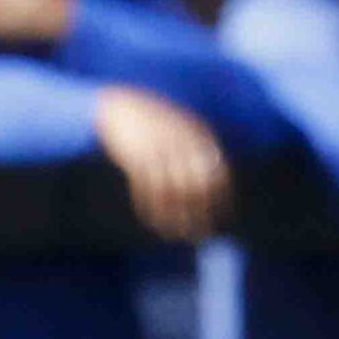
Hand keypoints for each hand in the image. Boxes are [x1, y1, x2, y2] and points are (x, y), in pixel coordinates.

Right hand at [92, 84, 230, 239]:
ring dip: (173, 217)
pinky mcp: (135, 155)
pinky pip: (146, 188)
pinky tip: (151, 220)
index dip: (220, 200)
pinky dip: (150, 208)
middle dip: (198, 214)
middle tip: (197, 235)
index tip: (218, 219)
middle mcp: (181, 141)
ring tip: (174, 234)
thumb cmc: (152, 122)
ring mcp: (158, 147)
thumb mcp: (180, 129)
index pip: (218, 173)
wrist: (118, 104)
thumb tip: (208, 188)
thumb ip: (196, 153)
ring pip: (170, 192)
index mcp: (197, 135)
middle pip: (196, 186)